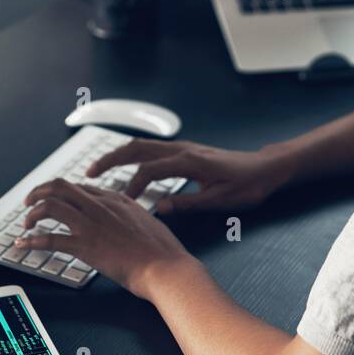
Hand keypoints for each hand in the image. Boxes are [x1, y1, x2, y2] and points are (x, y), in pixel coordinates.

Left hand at [15, 178, 194, 299]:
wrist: (166, 267)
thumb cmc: (162, 251)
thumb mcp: (147, 221)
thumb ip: (130, 215)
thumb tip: (125, 219)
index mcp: (117, 199)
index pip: (81, 187)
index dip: (62, 192)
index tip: (54, 199)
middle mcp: (101, 206)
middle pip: (60, 187)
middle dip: (40, 191)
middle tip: (30, 202)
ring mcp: (92, 224)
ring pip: (50, 206)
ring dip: (33, 213)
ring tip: (26, 223)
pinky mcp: (85, 246)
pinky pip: (50, 238)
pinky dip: (31, 241)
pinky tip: (23, 245)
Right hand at [85, 138, 294, 214]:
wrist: (264, 169)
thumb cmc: (246, 185)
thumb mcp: (219, 200)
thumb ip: (187, 203)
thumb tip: (160, 208)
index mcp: (189, 161)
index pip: (149, 170)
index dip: (131, 186)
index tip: (122, 203)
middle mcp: (182, 149)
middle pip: (137, 149)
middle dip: (110, 159)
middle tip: (88, 173)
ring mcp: (183, 147)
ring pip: (142, 146)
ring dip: (118, 155)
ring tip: (98, 169)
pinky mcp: (185, 151)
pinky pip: (152, 149)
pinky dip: (132, 156)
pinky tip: (125, 168)